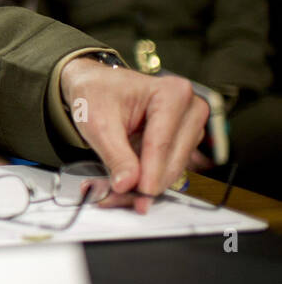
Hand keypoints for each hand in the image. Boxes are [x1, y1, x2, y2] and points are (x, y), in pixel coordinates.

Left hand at [60, 58, 208, 213]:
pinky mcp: (182, 142)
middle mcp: (188, 108)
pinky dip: (148, 180)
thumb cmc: (97, 93)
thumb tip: (127, 184)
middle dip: (147, 182)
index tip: (140, 192)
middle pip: (173, 158)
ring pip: (173, 168)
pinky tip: (128, 187)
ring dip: (146, 184)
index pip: (162, 142)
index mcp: (172, 93)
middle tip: (121, 197)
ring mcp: (188, 126)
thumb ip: (115, 156)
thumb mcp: (98, 123)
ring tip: (116, 192)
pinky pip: (168, 168)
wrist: (94, 86)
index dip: (150, 172)